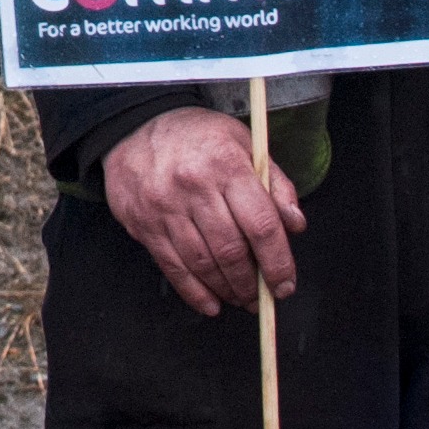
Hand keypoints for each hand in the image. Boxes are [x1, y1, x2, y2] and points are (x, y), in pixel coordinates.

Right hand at [101, 106, 305, 316]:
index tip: (285, 284)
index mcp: (226, 164)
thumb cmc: (197, 136)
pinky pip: (173, 268)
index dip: (278, 262)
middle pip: (231, 251)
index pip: (261, 224)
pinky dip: (195, 292)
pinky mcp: (144, 224)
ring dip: (227, 290)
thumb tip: (295, 224)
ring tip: (240, 297)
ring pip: (203, 264)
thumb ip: (274, 183)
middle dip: (252, 283)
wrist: (134, 126)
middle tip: (262, 296)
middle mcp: (194, 187)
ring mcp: (165, 208)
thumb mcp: (243, 142)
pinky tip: (212, 303)